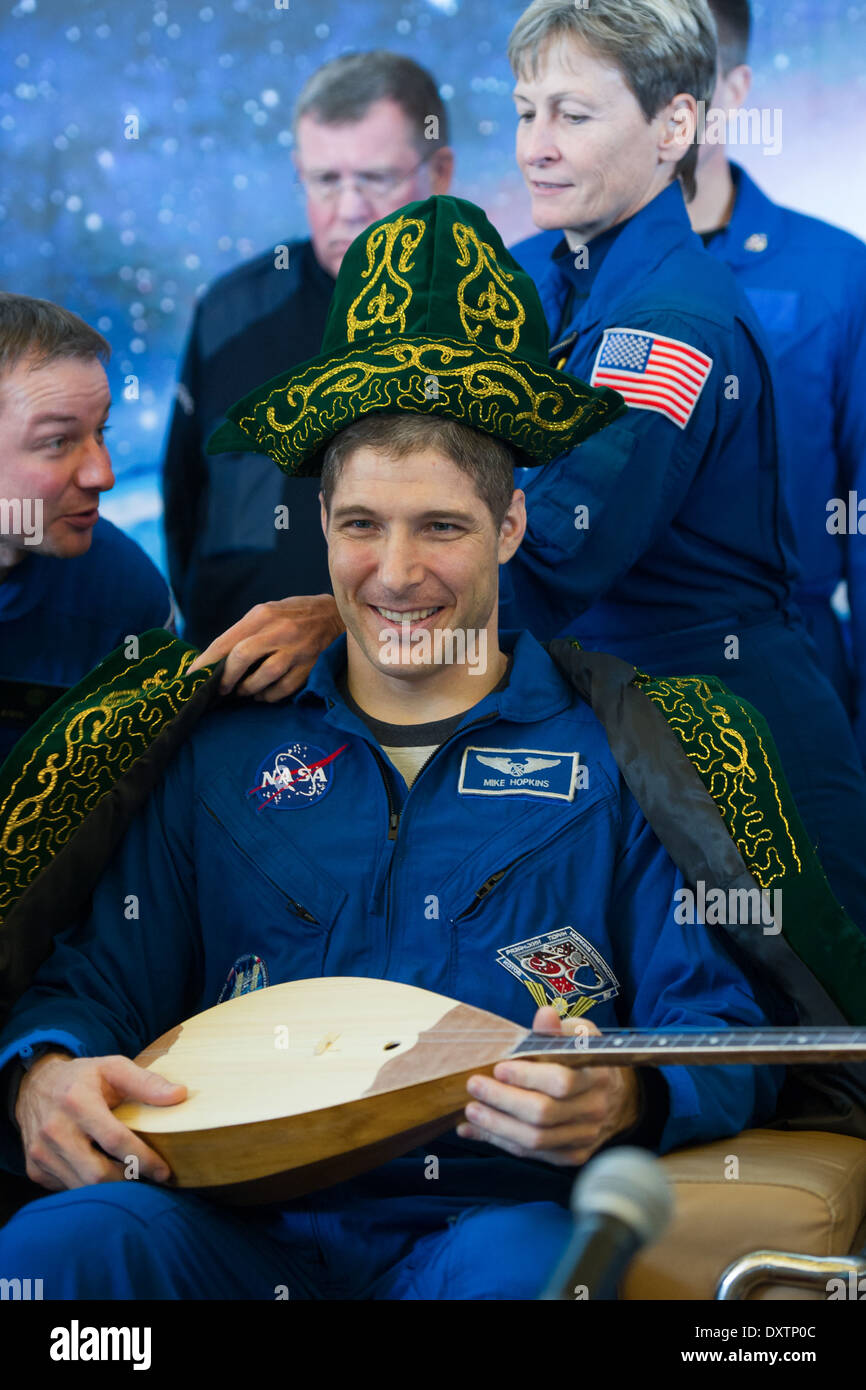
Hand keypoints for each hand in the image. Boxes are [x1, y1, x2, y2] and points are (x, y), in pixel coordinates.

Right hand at [15, 1051, 186, 1190]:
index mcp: (77, 1101)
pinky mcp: (34, 1169)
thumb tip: (180, 1095)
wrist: (34, 1085)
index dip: (142, 1159)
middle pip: (97, 1173)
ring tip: (132, 1179)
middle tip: (150, 1180)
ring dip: (111, 1189)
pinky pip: (67, 1188)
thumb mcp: (114, 1068)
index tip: (164, 1171)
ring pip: (82, 1187)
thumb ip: (147, 1082)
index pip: (114, 1140)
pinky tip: (104, 1174)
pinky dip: (89, 1186)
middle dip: (129, 1182)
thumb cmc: (83, 1077)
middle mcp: (54, 1130)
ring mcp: (41, 1152)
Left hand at [188, 594, 344, 700]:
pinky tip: (262, 694)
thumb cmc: (294, 615)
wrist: (335, 615)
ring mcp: (296, 650)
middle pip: (242, 657)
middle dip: (227, 677)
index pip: (227, 641)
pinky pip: (282, 689)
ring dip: (247, 689)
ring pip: (263, 677)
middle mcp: (279, 631)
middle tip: (221, 688)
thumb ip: (245, 632)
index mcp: (263, 615)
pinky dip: (268, 696)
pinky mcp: (309, 667)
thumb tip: (216, 658)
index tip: (191, 676)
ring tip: (243, 691)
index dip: (206, 661)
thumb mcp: (268, 612)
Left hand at [456, 1008, 641, 1166]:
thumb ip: (555, 1029)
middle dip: (503, 1100)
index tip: (499, 1068)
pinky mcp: (571, 1156)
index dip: (526, 1077)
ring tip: (470, 1110)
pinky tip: (475, 1129)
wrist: (609, 1096)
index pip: (561, 1082)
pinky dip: (500, 1142)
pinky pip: (532, 1154)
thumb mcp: (574, 1035)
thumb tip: (544, 1014)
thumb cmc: (581, 1058)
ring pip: (535, 1140)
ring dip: (496, 1125)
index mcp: (596, 1076)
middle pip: (543, 1114)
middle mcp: (594, 1110)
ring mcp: (584, 1136)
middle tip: (474, 1085)